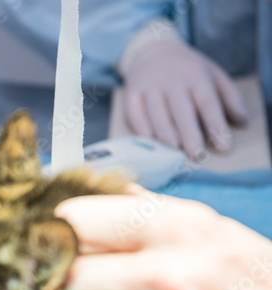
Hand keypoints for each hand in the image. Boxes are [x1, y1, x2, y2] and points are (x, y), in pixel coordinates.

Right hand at [119, 30, 247, 158]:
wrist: (153, 50)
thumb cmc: (188, 68)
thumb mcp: (214, 74)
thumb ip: (230, 97)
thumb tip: (241, 121)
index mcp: (196, 76)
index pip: (208, 104)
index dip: (217, 127)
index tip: (224, 148)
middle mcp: (171, 81)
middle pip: (181, 114)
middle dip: (190, 138)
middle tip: (197, 157)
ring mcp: (149, 88)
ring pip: (157, 118)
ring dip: (167, 138)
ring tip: (176, 153)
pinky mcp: (131, 94)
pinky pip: (136, 118)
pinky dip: (144, 133)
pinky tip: (154, 143)